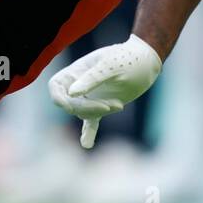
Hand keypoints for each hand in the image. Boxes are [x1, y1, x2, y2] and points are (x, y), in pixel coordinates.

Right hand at [47, 35, 161, 148]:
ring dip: (99, 112)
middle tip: (114, 105)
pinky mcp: (102, 105)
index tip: (70, 105)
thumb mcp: (110, 66)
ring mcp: (90, 96)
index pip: (56, 87)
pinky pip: (91, 122)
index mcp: (77, 70)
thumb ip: (91, 78)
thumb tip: (71, 94)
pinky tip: (87, 144)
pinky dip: (89, 133)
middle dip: (89, 107)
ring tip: (119, 105)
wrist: (146, 62)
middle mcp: (80, 84)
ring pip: (84, 113)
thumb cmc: (128, 58)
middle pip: (71, 104)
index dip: (59, 98)